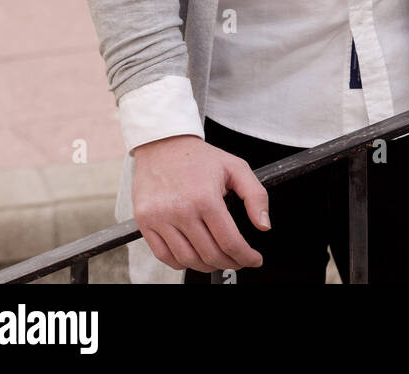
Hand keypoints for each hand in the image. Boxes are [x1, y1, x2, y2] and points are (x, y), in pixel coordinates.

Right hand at [131, 134, 271, 272]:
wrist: (163, 143)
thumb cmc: (198, 157)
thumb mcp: (235, 167)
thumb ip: (256, 195)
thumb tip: (264, 225)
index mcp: (205, 197)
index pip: (230, 242)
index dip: (246, 257)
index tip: (254, 259)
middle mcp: (181, 210)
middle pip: (210, 255)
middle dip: (230, 263)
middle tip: (238, 260)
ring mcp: (160, 218)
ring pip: (188, 260)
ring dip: (207, 266)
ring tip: (218, 258)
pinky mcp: (145, 222)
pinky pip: (164, 256)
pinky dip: (182, 262)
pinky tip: (194, 255)